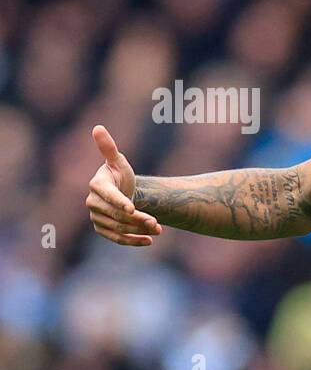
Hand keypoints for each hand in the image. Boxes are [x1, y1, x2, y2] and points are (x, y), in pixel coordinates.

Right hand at [86, 125, 161, 245]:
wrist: (122, 192)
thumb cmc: (120, 175)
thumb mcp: (118, 162)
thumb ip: (109, 148)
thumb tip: (98, 128)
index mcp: (97, 185)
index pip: (109, 196)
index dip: (120, 202)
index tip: (133, 209)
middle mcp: (92, 202)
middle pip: (116, 215)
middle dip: (137, 220)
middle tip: (156, 223)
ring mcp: (96, 217)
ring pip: (119, 227)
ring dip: (139, 230)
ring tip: (158, 230)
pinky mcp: (102, 229)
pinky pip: (117, 238)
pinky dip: (133, 241)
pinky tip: (149, 241)